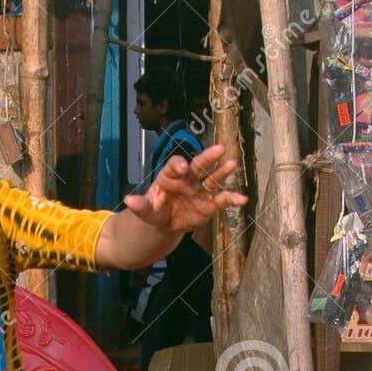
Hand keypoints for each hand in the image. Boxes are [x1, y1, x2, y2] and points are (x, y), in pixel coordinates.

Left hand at [123, 143, 247, 234]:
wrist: (167, 222)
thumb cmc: (156, 210)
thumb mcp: (146, 211)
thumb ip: (140, 206)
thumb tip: (129, 200)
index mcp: (171, 175)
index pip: (175, 165)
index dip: (179, 164)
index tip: (182, 167)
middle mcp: (189, 178)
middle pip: (199, 165)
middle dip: (208, 157)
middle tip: (219, 148)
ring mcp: (201, 190)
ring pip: (213, 179)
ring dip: (223, 172)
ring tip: (233, 164)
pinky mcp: (210, 203)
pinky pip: (222, 199)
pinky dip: (232, 198)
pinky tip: (242, 199)